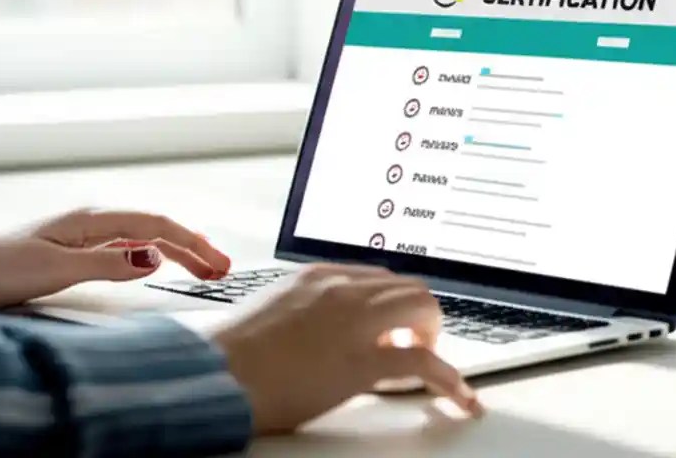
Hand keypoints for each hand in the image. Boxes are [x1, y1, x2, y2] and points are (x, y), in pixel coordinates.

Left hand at [0, 208, 230, 313]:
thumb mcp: (55, 269)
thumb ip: (108, 263)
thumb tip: (154, 256)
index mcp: (89, 220)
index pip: (156, 225)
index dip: (192, 243)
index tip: (219, 264)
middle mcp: (88, 222)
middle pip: (154, 229)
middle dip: (192, 247)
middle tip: (223, 269)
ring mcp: (79, 236)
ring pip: (141, 238)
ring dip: (174, 251)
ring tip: (202, 268)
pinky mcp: (69, 251)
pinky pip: (123, 248)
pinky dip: (149, 256)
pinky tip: (154, 264)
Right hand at [211, 263, 481, 433]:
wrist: (216, 373)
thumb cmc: (230, 352)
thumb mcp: (267, 310)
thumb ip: (300, 309)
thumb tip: (316, 327)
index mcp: (317, 276)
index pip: (375, 276)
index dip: (390, 302)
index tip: (393, 321)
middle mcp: (341, 289)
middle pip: (406, 286)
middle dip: (417, 314)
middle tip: (412, 341)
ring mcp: (354, 322)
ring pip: (423, 308)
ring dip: (432, 335)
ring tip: (426, 360)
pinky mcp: (362, 362)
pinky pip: (425, 364)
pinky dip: (451, 382)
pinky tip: (459, 398)